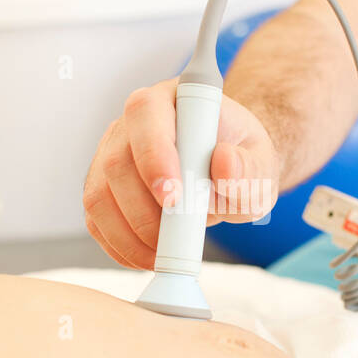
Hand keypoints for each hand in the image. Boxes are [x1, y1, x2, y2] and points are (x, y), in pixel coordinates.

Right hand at [83, 78, 280, 267]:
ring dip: (129, 234)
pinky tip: (145, 257)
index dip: (154, 156)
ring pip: (99, 195)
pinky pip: (97, 219)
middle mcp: (131, 124)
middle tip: (175, 240)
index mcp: (170, 99)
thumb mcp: (260, 163)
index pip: (147, 114)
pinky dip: (118, 245)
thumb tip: (224, 165)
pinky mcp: (103, 189)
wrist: (229, 168)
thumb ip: (249, 167)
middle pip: (117, 163)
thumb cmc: (241, 159)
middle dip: (143, 210)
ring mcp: (110, 155)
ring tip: (164, 255)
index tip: (174, 197)